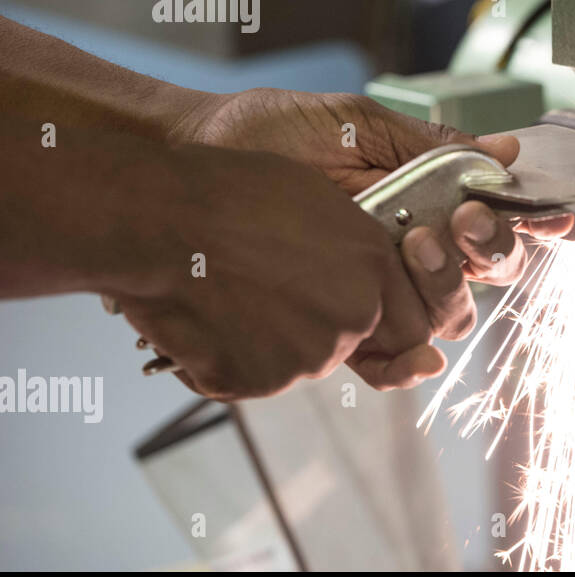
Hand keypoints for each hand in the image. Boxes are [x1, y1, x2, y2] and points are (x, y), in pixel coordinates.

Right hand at [118, 144, 449, 398]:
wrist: (158, 219)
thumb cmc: (231, 194)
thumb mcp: (320, 201)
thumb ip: (360, 249)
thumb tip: (374, 277)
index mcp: (375, 271)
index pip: (414, 326)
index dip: (390, 321)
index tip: (372, 319)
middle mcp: (352, 319)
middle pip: (361, 347)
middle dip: (336, 330)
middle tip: (285, 295)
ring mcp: (305, 357)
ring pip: (305, 361)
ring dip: (280, 340)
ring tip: (237, 291)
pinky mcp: (256, 383)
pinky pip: (256, 377)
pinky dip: (237, 357)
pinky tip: (212, 315)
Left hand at [166, 89, 570, 391]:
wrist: (190, 161)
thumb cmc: (270, 133)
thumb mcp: (360, 124)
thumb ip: (434, 145)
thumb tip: (508, 152)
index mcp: (425, 199)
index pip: (493, 223)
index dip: (525, 224)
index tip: (547, 214)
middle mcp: (410, 248)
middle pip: (486, 275)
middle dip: (490, 249)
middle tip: (460, 220)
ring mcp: (374, 288)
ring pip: (447, 318)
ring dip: (448, 290)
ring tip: (414, 245)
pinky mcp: (336, 324)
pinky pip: (386, 361)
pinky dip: (404, 364)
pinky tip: (408, 350)